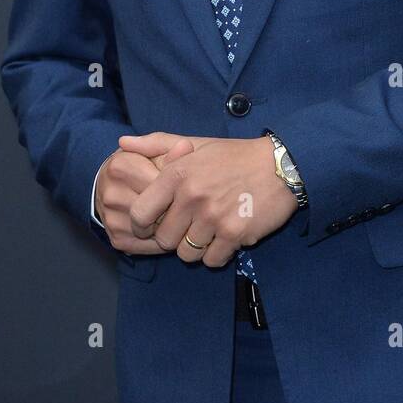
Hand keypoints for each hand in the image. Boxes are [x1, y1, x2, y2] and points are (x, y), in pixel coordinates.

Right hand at [95, 136, 194, 253]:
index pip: (160, 184)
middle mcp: (111, 194)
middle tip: (188, 204)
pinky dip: (163, 240)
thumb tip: (186, 147)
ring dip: (172, 227)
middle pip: (158, 210)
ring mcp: (111, 219)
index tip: (187, 185)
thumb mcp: (156, 150)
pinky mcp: (116, 239)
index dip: (178, 187)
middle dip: (176, 209)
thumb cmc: (143, 165)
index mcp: (120, 166)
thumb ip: (172, 147)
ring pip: (155, 231)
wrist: (115, 185)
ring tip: (179, 215)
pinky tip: (168, 228)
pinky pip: (149, 247)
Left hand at [119, 132, 297, 266]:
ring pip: (186, 253)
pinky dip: (217, 254)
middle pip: (163, 239)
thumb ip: (156, 144)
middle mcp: (192, 196)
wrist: (280, 166)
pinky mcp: (235, 234)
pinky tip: (225, 237)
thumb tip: (122, 142)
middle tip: (189, 226)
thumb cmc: (234, 156)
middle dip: (173, 237)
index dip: (142, 225)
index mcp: (177, 174)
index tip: (152, 224)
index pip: (140, 214)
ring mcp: (214, 217)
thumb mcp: (194, 143)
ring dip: (196, 247)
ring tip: (209, 231)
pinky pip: (212, 260)